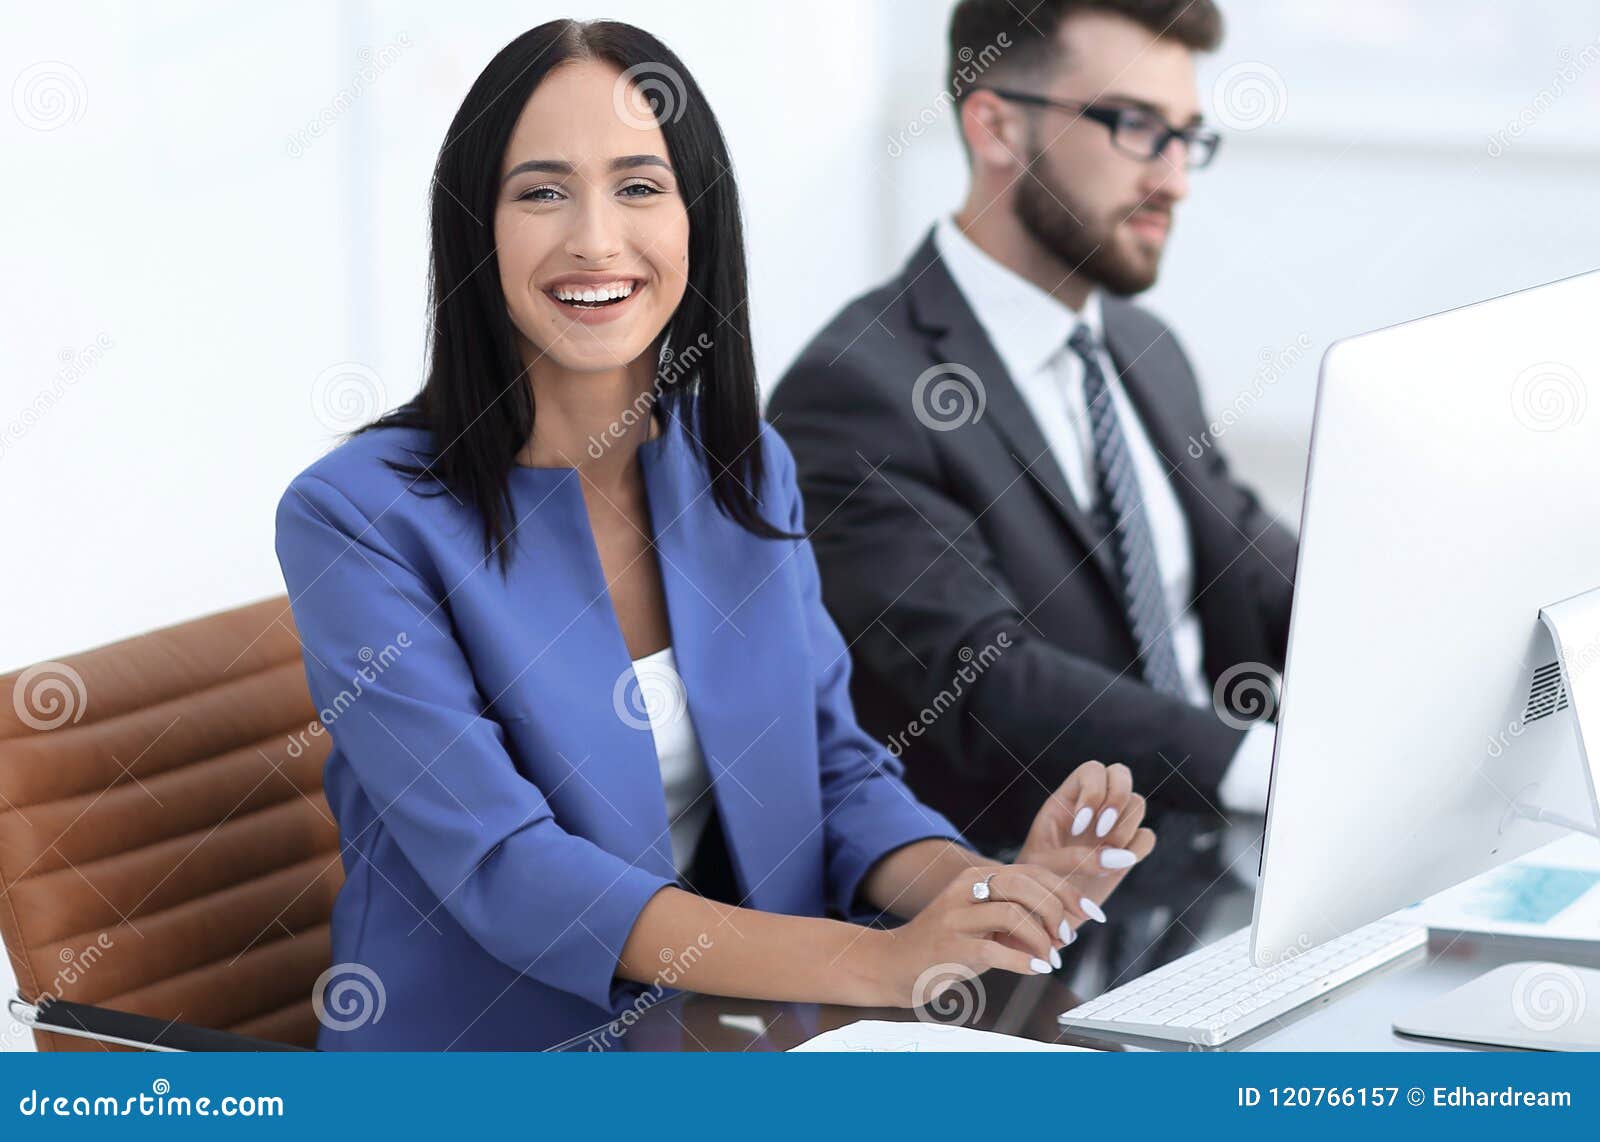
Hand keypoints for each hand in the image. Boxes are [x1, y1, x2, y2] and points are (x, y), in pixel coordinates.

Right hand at [862, 863, 1081, 1007]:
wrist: (895, 963)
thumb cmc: (948, 944)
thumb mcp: (983, 921)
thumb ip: (1019, 915)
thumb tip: (1069, 924)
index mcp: (977, 877)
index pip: (1033, 870)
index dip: (1068, 890)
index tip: (1092, 913)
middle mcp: (965, 889)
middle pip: (1025, 885)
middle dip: (1057, 912)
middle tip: (1068, 938)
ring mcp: (955, 917)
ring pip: (1012, 915)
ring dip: (1042, 940)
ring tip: (1051, 958)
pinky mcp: (950, 948)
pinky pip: (995, 951)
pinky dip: (1024, 962)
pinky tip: (1037, 970)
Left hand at [1016, 760, 1155, 933]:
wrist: (1045, 912)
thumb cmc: (1034, 884)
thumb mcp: (1044, 867)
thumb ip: (1075, 858)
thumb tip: (1116, 855)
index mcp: (1066, 800)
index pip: (1091, 771)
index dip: (1093, 793)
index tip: (1079, 828)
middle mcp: (1092, 808)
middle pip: (1120, 774)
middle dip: (1117, 799)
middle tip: (1102, 832)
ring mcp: (1111, 827)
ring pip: (1137, 804)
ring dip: (1126, 829)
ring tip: (1105, 857)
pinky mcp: (1126, 851)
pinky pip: (1147, 836)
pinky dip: (1138, 849)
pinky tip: (1116, 867)